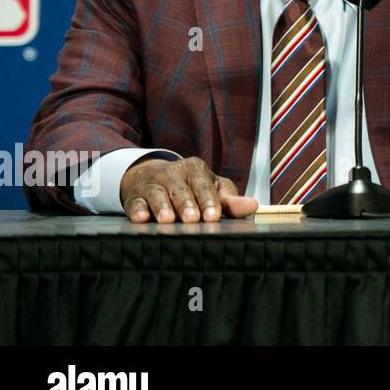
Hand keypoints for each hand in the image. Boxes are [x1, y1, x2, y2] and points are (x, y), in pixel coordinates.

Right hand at [121, 156, 258, 222]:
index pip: (204, 185)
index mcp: (196, 169)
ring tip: (168, 220)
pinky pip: (135, 202)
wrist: (152, 176)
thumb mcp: (211, 189)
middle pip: (181, 189)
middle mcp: (173, 173)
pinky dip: (137, 210)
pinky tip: (141, 218)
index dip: (209, 201)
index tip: (214, 216)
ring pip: (158, 194)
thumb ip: (230, 201)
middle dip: (187, 204)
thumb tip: (253, 206)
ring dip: (162, 207)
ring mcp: (152, 183)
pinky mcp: (135, 195)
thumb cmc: (190, 186)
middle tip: (193, 219)